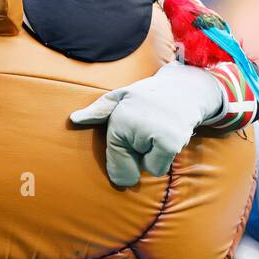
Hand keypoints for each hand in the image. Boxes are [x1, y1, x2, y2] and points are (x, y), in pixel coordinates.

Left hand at [70, 63, 223, 186]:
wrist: (185, 89)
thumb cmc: (148, 96)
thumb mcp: (120, 97)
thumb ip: (97, 112)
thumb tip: (74, 119)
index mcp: (116, 118)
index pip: (114, 158)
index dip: (123, 154)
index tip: (135, 132)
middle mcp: (130, 125)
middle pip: (128, 166)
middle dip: (138, 154)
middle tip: (149, 130)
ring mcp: (149, 135)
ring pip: (146, 168)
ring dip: (153, 156)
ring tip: (159, 130)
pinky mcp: (169, 142)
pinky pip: (158, 169)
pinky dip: (164, 159)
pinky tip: (170, 135)